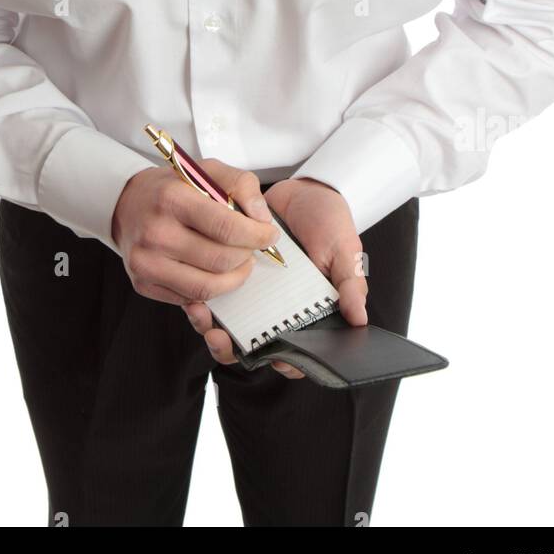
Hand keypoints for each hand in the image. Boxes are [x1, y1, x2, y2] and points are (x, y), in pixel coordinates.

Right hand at [110, 158, 282, 314]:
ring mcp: (147, 262)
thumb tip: (261, 217)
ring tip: (239, 262)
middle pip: (220, 260)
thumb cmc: (171, 188)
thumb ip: (240, 184)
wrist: (127, 205)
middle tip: (252, 247)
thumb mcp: (206, 170)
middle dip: (247, 255)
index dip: (257, 235)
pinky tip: (214, 271)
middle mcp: (156, 232)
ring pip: (207, 287)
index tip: (269, 235)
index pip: (226, 227)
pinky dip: (211, 289)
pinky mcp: (143, 284)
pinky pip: (190, 297)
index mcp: (172, 198)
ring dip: (234, 278)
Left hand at [182, 177, 368, 379]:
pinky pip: (215, 298)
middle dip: (233, 350)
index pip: (298, 353)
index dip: (287, 363)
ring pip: (230, 328)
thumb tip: (359, 318)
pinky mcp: (232, 275)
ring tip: (203, 318)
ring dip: (212, 330)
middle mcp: (278, 310)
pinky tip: (194, 298)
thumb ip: (351, 284)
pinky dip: (202, 302)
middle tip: (221, 340)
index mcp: (309, 313)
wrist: (303, 190)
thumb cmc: (329, 224)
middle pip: (254, 347)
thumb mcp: (345, 251)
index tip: (275, 360)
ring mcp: (254, 296)